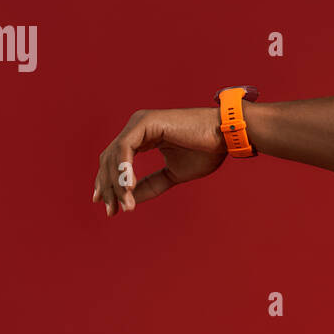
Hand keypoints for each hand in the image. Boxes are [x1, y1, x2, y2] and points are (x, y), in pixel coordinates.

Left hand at [92, 108, 225, 216]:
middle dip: (108, 187)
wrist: (226, 137)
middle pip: (109, 159)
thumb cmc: (206, 152)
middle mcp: (137, 127)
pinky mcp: (145, 122)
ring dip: (116, 184)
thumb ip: (150, 185)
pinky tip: (128, 189)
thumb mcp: (172, 175)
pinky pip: (125, 149)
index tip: (108, 206)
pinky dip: (123, 171)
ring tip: (124, 206)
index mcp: (143, 136)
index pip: (115, 161)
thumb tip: (130, 200)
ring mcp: (139, 123)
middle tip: (111, 211)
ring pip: (114, 156)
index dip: (108, 184)